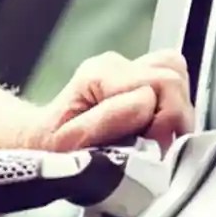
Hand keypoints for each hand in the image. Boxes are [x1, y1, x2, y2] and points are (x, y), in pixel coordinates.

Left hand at [33, 50, 192, 152]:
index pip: (160, 85)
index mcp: (99, 76)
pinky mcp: (135, 77)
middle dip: (172, 115)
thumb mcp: (71, 143)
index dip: (163, 121)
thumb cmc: (52, 150)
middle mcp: (114, 65)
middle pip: (173, 73)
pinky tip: (152, 130)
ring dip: (174, 110)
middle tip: (153, 144)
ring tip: (153, 137)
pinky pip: (170, 83)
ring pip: (175, 73)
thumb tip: (147, 103)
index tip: (149, 148)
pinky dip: (169, 109)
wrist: (40, 144)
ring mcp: (126, 68)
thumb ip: (109, 120)